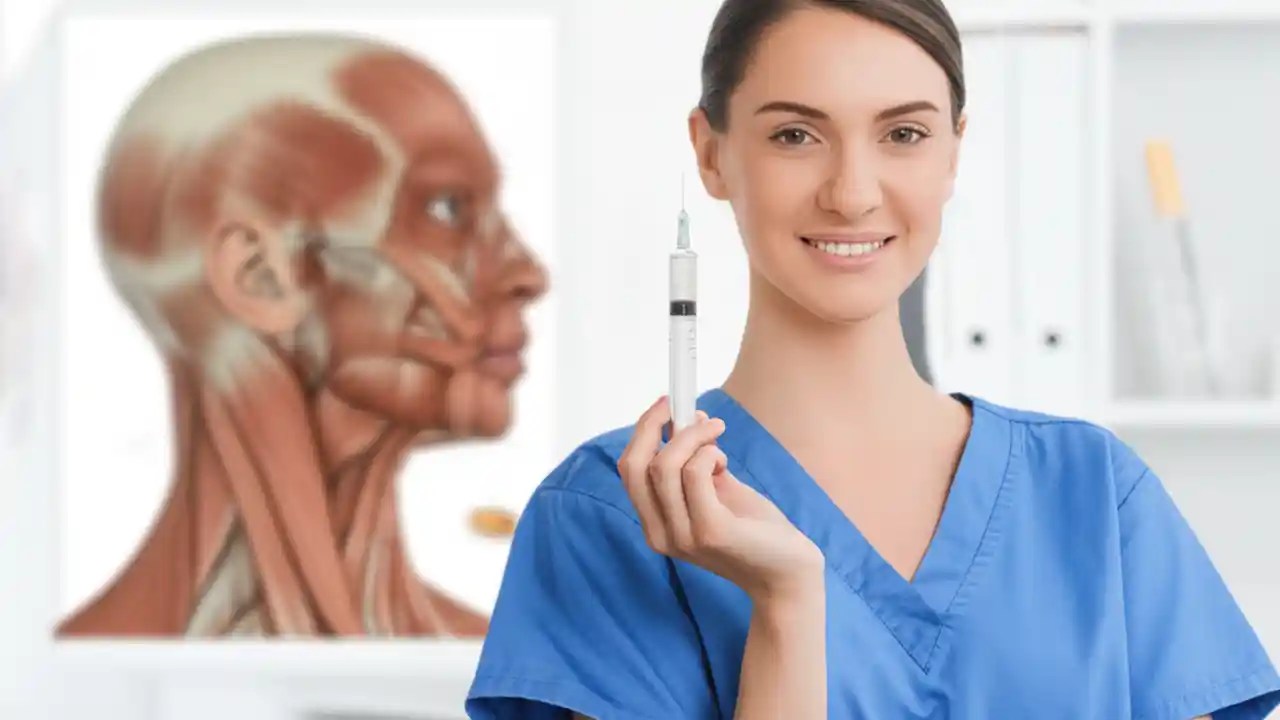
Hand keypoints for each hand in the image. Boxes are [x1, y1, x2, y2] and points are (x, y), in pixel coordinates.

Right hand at [616, 396, 824, 602]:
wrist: (786, 572)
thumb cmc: (753, 530)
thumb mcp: (716, 492)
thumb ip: (695, 462)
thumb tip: (686, 418)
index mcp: (656, 525)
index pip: (629, 470)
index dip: (642, 431)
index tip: (667, 404)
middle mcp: (660, 535)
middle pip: (635, 465)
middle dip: (655, 425)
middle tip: (688, 408)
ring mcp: (683, 536)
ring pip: (665, 465)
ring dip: (694, 436)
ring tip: (718, 436)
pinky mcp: (711, 531)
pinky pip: (695, 473)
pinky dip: (709, 453)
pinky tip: (724, 461)